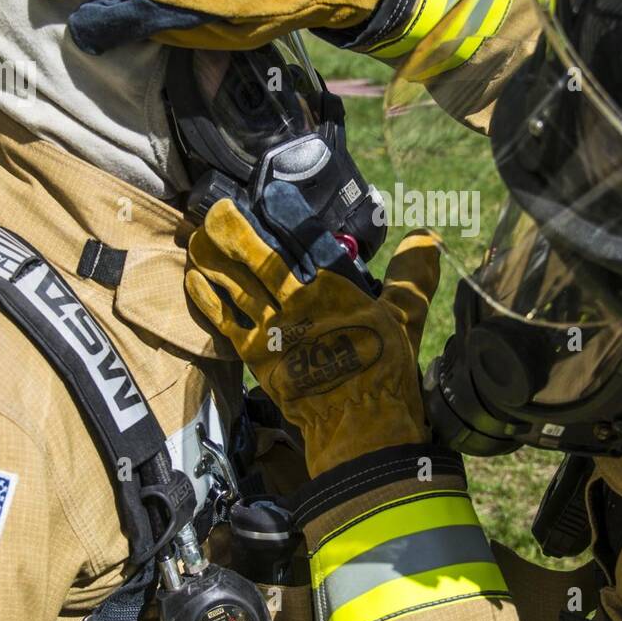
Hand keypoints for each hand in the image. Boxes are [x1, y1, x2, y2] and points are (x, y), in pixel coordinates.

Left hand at [185, 194, 439, 477]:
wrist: (359, 425)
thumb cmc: (385, 370)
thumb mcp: (405, 317)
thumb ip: (411, 276)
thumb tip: (427, 237)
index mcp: (333, 286)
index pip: (302, 239)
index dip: (282, 214)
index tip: (266, 195)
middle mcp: (297, 301)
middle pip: (258, 257)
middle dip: (233, 231)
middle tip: (215, 210)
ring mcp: (273, 328)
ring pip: (235, 284)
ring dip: (213, 259)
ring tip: (196, 238)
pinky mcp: (256, 354)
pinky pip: (224, 320)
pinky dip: (207, 297)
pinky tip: (194, 279)